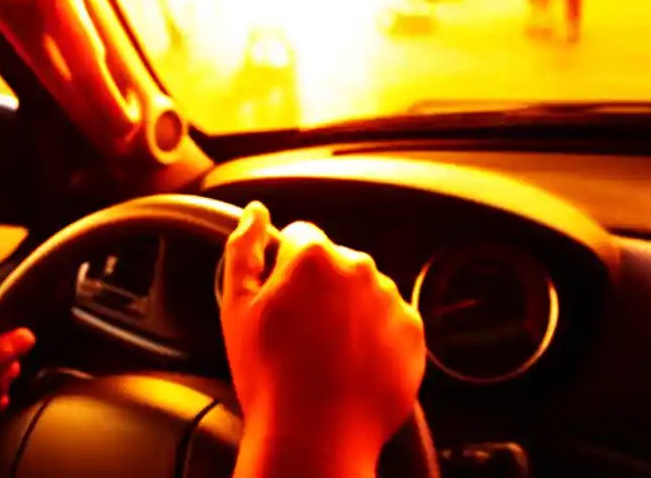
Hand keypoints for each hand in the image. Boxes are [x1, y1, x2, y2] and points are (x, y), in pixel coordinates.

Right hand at [220, 202, 425, 476]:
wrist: (317, 436)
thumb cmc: (270, 376)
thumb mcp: (237, 308)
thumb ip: (244, 249)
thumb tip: (255, 213)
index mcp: (316, 256)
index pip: (300, 237)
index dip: (284, 267)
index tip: (279, 300)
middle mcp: (360, 268)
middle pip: (335, 264)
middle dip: (319, 288)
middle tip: (299, 334)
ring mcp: (392, 300)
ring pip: (364, 293)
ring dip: (348, 312)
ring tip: (326, 356)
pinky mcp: (414, 333)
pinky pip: (390, 322)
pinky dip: (374, 337)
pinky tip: (351, 366)